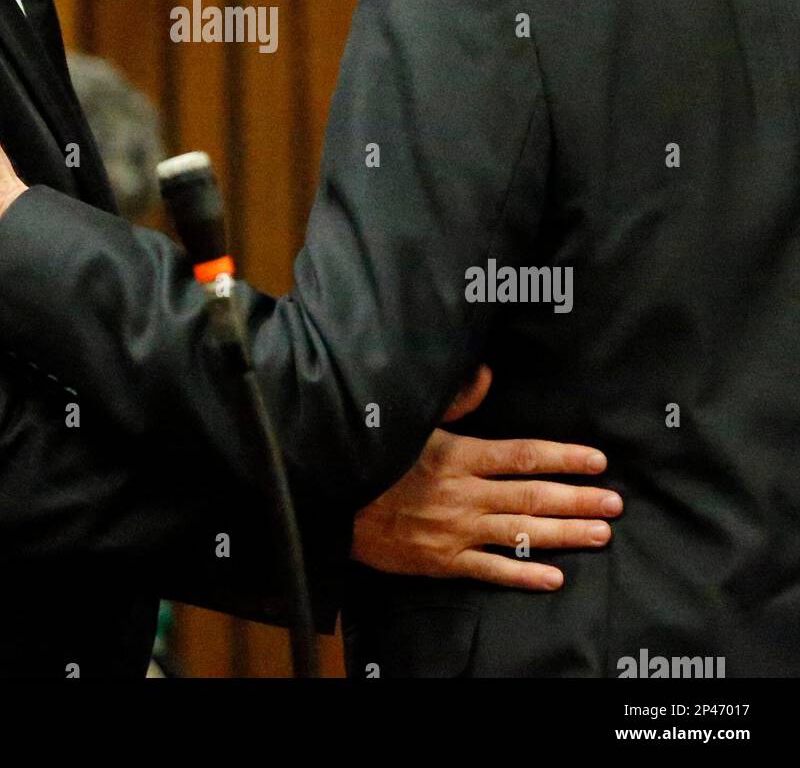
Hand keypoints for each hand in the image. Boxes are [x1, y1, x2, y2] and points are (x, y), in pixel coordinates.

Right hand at [351, 365, 621, 588]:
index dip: (562, 457)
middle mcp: (464, 494)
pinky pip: (491, 569)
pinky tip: (554, 577)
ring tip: (600, 533)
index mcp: (458, 455)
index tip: (596, 460)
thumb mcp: (412, 420)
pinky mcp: (443, 561)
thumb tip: (487, 373)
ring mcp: (456, 530)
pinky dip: (523, 574)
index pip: (522, 455)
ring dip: (564, 534)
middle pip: (532, 496)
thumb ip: (454, 400)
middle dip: (577, 499)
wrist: (335, 504)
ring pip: (521, 532)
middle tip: (615, 503)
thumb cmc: (376, 457)